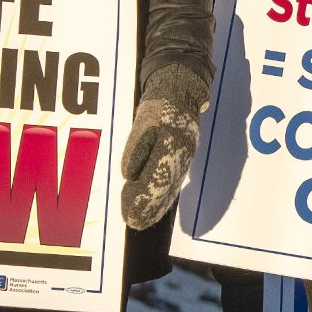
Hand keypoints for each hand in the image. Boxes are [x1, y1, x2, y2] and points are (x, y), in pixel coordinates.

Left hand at [119, 67, 207, 230]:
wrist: (182, 88)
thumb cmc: (160, 104)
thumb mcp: (145, 121)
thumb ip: (136, 147)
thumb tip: (129, 173)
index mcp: (171, 149)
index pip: (155, 182)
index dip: (142, 201)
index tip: (130, 217)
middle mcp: (180, 158)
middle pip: (163, 190)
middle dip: (147, 209)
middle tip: (133, 223)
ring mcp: (183, 158)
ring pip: (169, 188)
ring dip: (155, 206)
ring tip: (141, 220)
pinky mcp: (182, 157)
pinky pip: (173, 182)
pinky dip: (163, 196)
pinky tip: (157, 205)